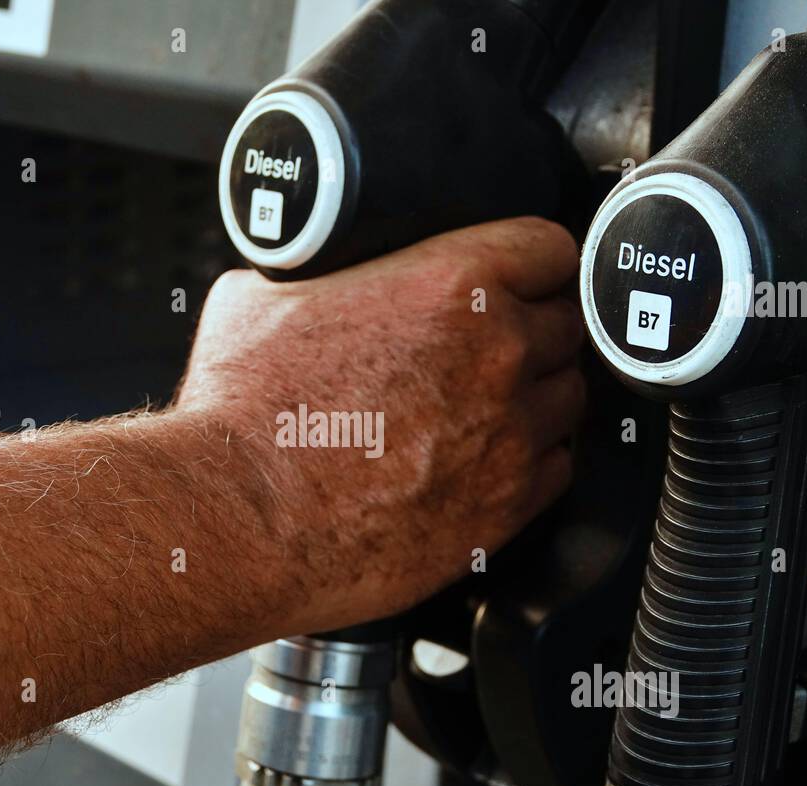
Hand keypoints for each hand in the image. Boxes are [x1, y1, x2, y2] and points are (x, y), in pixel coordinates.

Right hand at [175, 217, 585, 633]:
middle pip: (567, 325)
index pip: (549, 247)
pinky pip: (558, 469)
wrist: (238, 517)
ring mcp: (508, 435)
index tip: (523, 278)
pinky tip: (485, 463)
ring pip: (569, 399)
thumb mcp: (264, 297)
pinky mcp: (505, 508)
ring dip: (538, 399)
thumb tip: (320, 277)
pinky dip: (532, 463)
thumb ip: (321, 277)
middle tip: (490, 353)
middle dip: (534, 332)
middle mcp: (496, 355)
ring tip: (487, 412)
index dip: (533, 261)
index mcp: (450, 285)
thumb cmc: (243, 415)